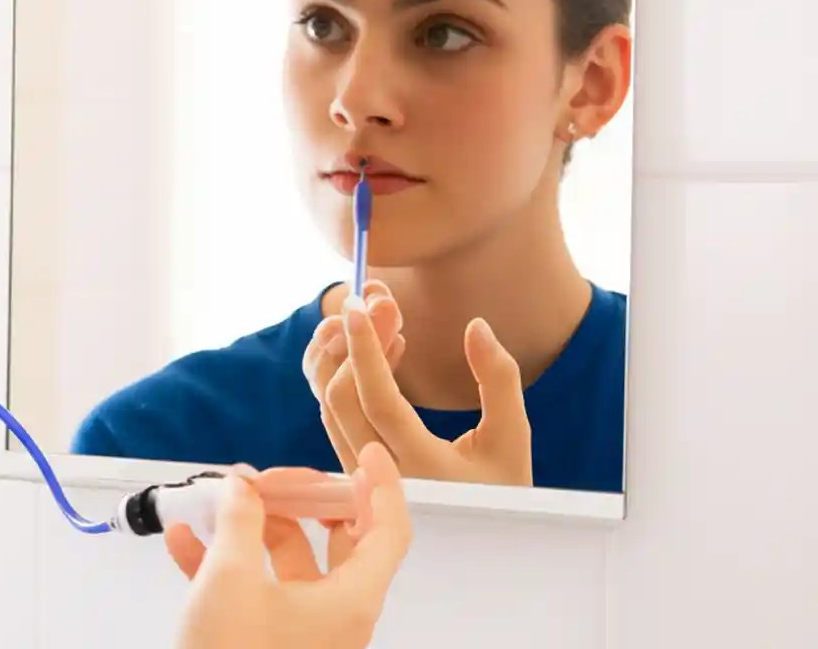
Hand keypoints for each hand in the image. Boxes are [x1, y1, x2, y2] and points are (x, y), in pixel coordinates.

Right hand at [166, 443, 411, 648]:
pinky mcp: (265, 640)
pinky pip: (253, 589)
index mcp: (350, 600)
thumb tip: (240, 486)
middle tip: (278, 477)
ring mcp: (300, 629)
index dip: (382, 485)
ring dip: (254, 526)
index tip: (368, 452)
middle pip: (338, 541)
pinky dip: (224, 560)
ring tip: (220, 500)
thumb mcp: (231, 578)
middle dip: (305, 501)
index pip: (389, 530)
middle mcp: (334, 615)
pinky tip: (185, 541)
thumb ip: (239, 520)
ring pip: (289, 561)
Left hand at [305, 281, 531, 486]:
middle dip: (354, 344)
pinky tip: (381, 349)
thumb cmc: (503, 488)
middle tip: (378, 300)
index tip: (362, 306)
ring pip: (329, 408)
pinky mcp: (353, 470)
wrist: (481, 541)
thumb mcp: (512, 437)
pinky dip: (345, 376)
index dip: (367, 350)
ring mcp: (361, 476)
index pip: (380, 401)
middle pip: (341, 401)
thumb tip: (477, 326)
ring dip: (343, 356)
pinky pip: (334, 417)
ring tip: (378, 316)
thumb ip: (499, 380)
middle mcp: (383, 476)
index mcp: (424, 468)